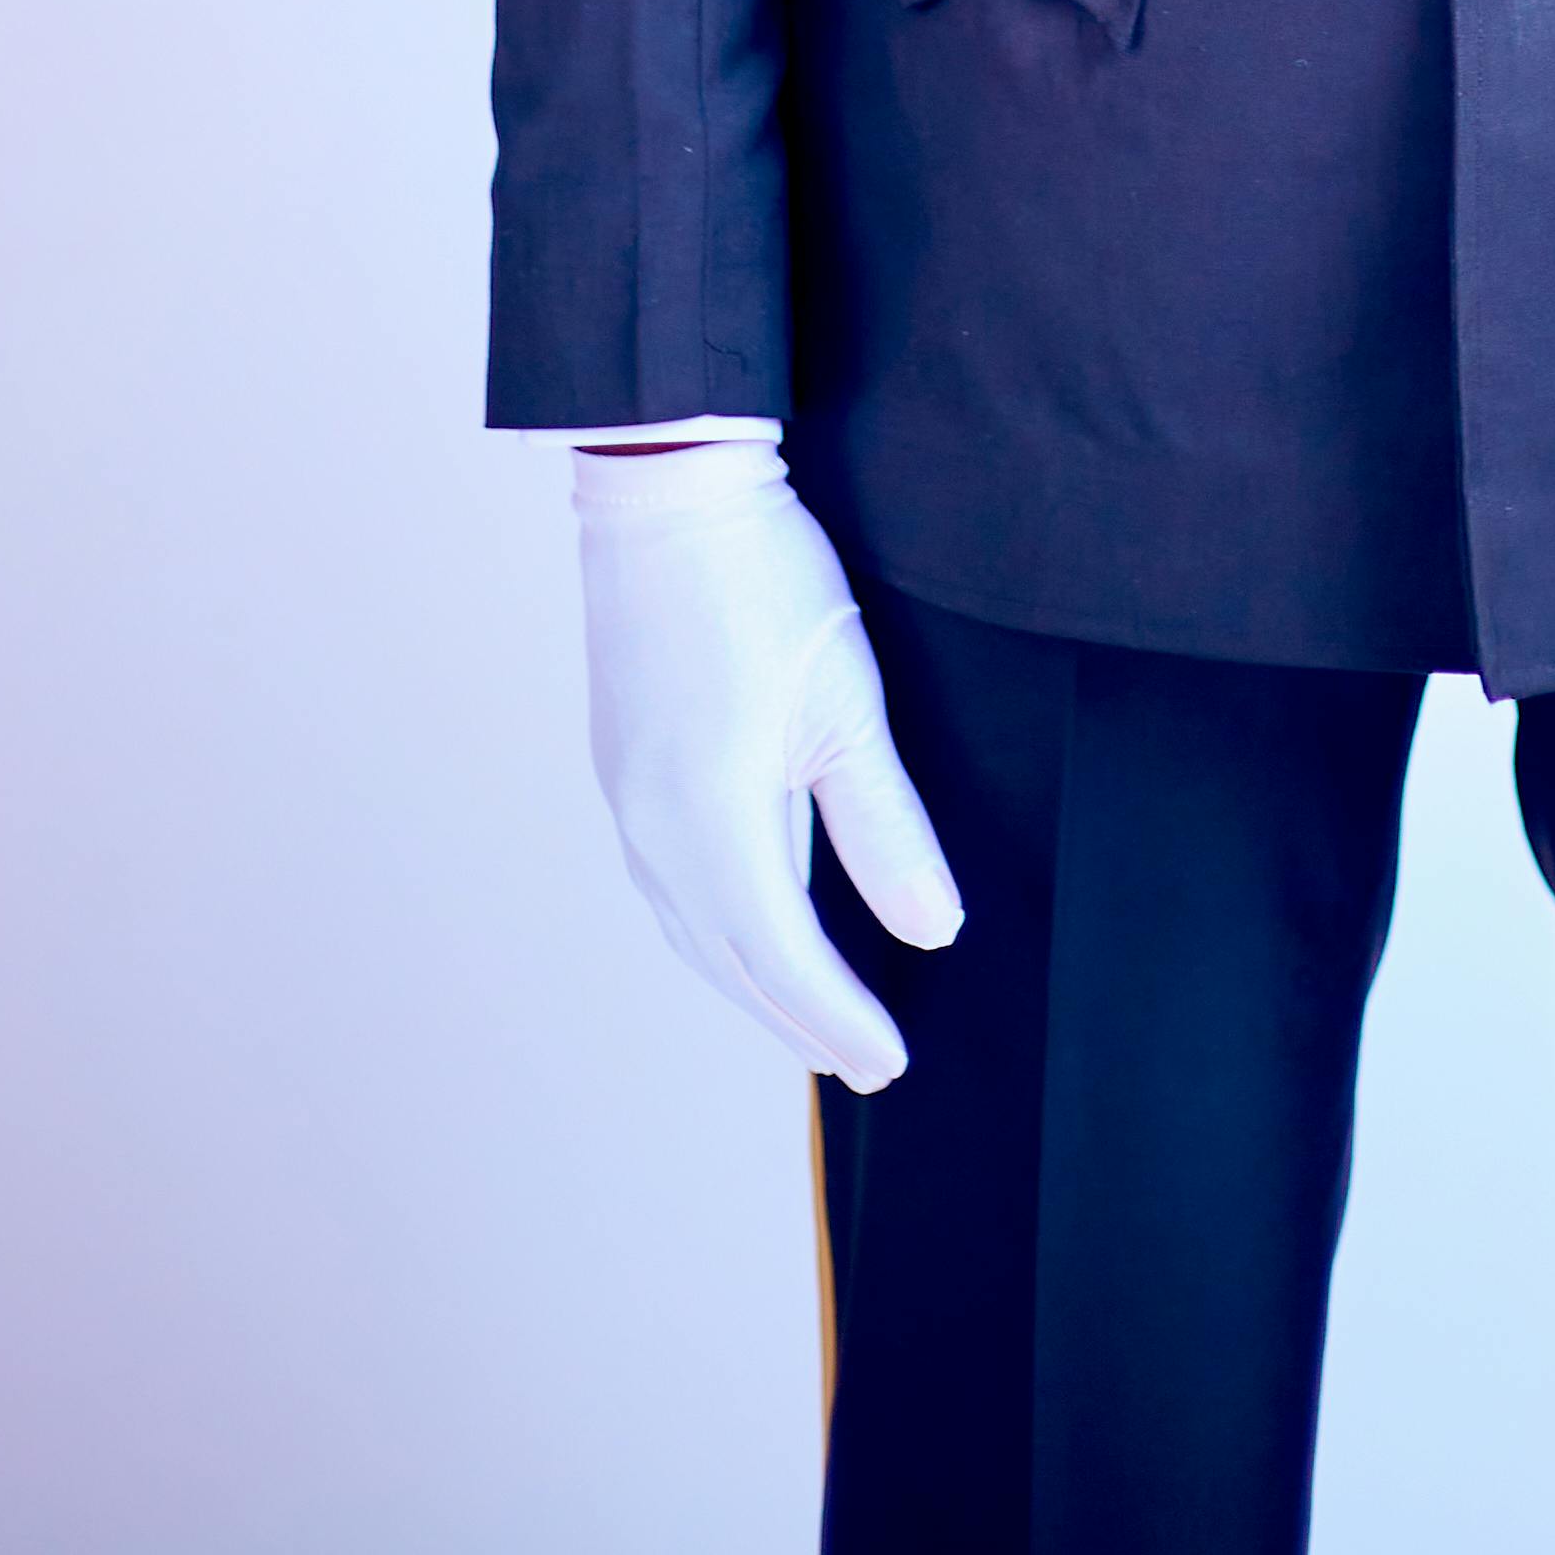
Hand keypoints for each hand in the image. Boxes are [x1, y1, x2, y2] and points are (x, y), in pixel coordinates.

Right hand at [572, 439, 961, 1085]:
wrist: (665, 490)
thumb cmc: (763, 580)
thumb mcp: (845, 704)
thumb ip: (883, 826)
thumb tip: (929, 931)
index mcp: (708, 819)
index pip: (782, 957)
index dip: (838, 1017)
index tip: (892, 1064)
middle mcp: (653, 828)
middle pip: (729, 961)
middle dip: (798, 1020)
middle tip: (864, 1064)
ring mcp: (627, 800)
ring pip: (694, 928)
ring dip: (754, 981)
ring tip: (816, 1014)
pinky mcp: (624, 768)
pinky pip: (672, 883)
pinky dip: (721, 928)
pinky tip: (755, 925)